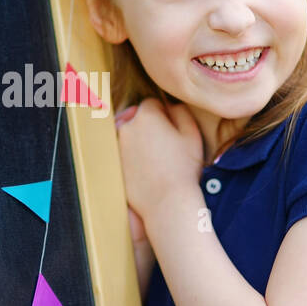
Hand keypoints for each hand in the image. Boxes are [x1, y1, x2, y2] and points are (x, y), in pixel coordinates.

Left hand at [113, 99, 203, 224]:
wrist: (167, 201)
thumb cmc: (183, 167)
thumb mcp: (192, 134)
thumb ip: (181, 112)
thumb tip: (171, 105)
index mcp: (146, 116)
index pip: (153, 104)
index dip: (165, 114)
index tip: (172, 128)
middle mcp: (126, 127)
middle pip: (137, 118)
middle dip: (149, 125)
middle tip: (164, 143)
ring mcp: (117, 147)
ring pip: (129, 135)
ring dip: (138, 139)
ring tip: (155, 156)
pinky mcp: (114, 164)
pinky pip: (124, 153)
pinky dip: (131, 156)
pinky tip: (145, 167)